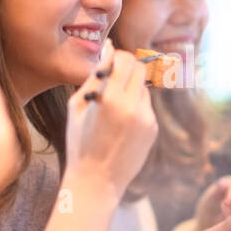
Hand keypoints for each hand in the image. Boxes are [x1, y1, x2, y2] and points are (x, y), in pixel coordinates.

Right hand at [64, 40, 157, 199]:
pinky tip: (121, 124)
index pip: (124, 60)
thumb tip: (106, 50)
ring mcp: (147, 118)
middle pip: (139, 68)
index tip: (108, 59)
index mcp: (110, 99)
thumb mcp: (77, 107)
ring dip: (130, 88)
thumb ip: (93, 77)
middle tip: (113, 74)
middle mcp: (133, 107)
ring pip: (143, 87)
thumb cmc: (80, 142)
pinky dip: (135, 106)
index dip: (116, 56)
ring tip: (112, 107)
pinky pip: (146, 106)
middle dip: (126, 67)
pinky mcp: (153, 128)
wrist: (97, 181)